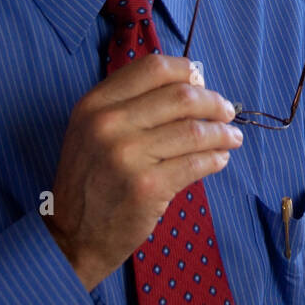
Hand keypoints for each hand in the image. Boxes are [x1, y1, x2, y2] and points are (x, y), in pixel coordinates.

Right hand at [43, 54, 242, 290]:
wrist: (72, 237)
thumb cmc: (92, 181)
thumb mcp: (93, 130)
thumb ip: (131, 104)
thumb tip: (192, 84)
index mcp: (95, 103)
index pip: (152, 68)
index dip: (186, 72)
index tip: (202, 83)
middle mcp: (108, 123)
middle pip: (180, 96)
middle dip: (213, 103)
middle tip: (227, 112)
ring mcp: (127, 155)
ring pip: (193, 130)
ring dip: (222, 133)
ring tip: (232, 137)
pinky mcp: (147, 186)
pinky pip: (196, 163)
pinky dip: (215, 158)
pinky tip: (220, 159)